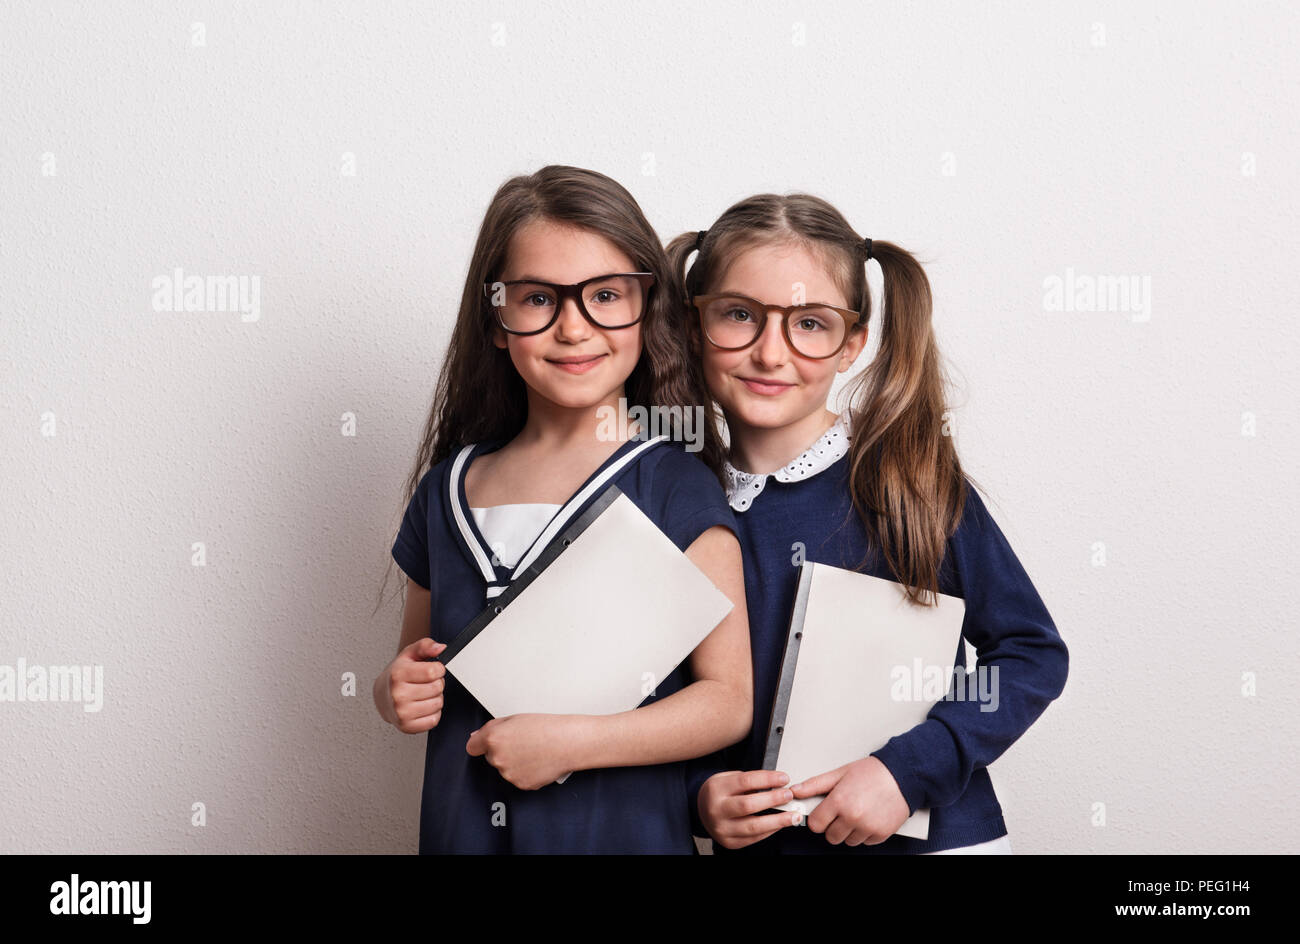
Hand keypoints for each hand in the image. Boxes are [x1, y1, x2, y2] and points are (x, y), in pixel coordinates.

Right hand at [383, 637, 446, 733]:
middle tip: (424, 683)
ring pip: (438, 704)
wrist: (383, 695)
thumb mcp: (410, 654)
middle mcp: (398, 694)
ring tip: (423, 694)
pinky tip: (422, 706)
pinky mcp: (407, 727)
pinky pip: (434, 720)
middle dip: (436, 683)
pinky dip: (433, 713)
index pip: (434, 671)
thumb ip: (425, 646)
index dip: (438, 669)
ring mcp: (401, 713)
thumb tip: (440, 648)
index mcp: (398, 674)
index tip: (431, 670)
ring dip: (435, 698)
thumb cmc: (398, 674)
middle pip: (437, 687)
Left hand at [465, 714, 586, 789]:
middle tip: (522, 742)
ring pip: (505, 768)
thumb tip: (477, 737)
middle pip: (491, 757)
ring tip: (533, 751)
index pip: (472, 747)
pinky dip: (526, 772)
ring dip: (514, 762)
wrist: (569, 743)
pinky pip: (518, 778)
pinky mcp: (521, 784)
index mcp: (494, 738)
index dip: (481, 744)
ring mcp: (509, 774)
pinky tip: (538, 761)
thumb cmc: (547, 727)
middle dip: (503, 751)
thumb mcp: (516, 718)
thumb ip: (492, 728)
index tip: (487, 743)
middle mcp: (498, 758)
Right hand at [698, 770, 800, 849]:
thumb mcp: (729, 779)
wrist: (702, 811)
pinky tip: (780, 824)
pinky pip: (754, 838)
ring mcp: (722, 829)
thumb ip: (750, 781)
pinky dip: (770, 831)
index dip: (767, 779)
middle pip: (748, 805)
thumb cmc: (720, 792)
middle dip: (773, 800)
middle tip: (789, 796)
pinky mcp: (730, 842)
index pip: (745, 781)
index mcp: (716, 789)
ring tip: (793, 815)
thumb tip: (778, 784)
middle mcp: (717, 810)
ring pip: (753, 826)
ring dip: (777, 821)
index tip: (784, 778)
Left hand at [790, 756, 909, 845]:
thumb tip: (796, 790)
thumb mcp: (840, 773)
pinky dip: (865, 833)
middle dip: (833, 826)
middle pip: (830, 836)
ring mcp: (867, 827)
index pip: (815, 824)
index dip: (818, 819)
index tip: (823, 814)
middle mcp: (853, 817)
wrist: (902, 774)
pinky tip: (869, 817)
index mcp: (839, 801)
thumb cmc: (873, 772)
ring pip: (848, 841)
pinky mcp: (881, 834)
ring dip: (849, 831)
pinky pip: (865, 842)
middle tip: (842, 812)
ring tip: (858, 812)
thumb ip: (815, 784)